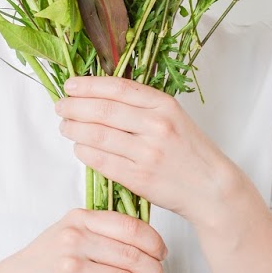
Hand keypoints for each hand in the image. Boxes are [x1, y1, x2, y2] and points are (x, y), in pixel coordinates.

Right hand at [0, 207, 170, 272]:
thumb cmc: (44, 260)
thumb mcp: (68, 232)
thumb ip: (102, 230)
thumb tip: (150, 245)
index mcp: (79, 219)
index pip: (130, 227)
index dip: (154, 243)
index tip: (163, 255)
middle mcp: (75, 240)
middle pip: (132, 256)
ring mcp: (71, 270)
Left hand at [54, 74, 243, 226]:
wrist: (211, 187)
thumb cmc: (189, 150)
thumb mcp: (173, 116)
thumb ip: (141, 105)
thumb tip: (100, 94)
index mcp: (164, 105)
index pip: (117, 88)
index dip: (88, 85)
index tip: (70, 86)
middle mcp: (156, 126)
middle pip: (102, 111)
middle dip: (74, 107)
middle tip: (60, 107)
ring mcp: (147, 153)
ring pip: (98, 136)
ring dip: (75, 130)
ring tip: (65, 127)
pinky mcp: (139, 178)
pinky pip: (102, 162)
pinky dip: (85, 153)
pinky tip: (79, 148)